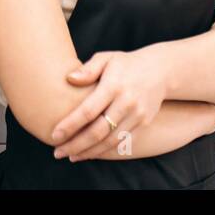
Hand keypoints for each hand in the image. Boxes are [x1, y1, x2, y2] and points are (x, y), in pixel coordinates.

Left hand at [51, 49, 166, 160]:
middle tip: (58, 152)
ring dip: (89, 152)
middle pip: (98, 132)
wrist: (160, 70)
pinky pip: (122, 143)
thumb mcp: (106, 58)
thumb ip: (88, 69)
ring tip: (71, 156)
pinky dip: (105, 151)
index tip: (54, 135)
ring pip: (110, 142)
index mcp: (113, 86)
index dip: (70, 126)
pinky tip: (90, 153)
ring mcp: (137, 116)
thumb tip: (69, 78)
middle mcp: (126, 103)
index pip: (88, 111)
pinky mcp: (143, 124)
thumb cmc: (125, 63)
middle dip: (76, 145)